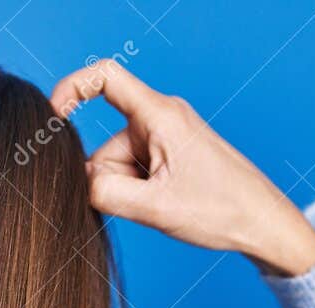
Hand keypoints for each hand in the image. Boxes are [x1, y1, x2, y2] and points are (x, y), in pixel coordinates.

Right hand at [50, 63, 314, 276]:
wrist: (262, 222)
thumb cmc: (221, 210)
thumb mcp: (155, 208)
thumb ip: (105, 193)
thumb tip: (77, 183)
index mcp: (159, 115)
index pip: (105, 77)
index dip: (70, 90)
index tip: (52, 119)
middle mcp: (160, 119)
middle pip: (106, 144)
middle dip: (110, 179)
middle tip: (144, 204)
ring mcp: (165, 137)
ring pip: (118, 164)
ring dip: (127, 191)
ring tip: (163, 207)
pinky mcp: (169, 155)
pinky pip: (134, 171)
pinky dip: (138, 192)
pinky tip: (165, 206)